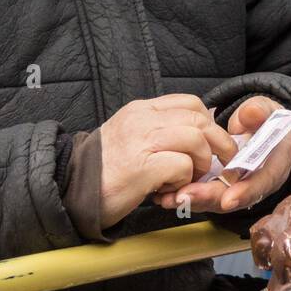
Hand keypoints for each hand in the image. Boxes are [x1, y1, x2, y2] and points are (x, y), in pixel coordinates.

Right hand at [98, 94, 238, 227]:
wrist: (70, 187)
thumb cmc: (104, 168)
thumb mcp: (130, 135)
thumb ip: (159, 129)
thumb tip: (198, 133)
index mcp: (141, 109)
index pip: (190, 103)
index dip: (209, 122)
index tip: (213, 141)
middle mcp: (142, 119)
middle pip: (199, 120)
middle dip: (218, 143)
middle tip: (220, 162)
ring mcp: (142, 141)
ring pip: (196, 140)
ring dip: (200, 163)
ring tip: (187, 178)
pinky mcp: (142, 167)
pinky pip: (182, 166)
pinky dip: (184, 180)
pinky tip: (168, 188)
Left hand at [155, 95, 290, 214]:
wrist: (257, 128)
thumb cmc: (264, 120)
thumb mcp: (267, 112)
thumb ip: (260, 112)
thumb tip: (249, 114)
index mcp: (271, 167)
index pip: (260, 183)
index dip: (245, 192)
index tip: (228, 199)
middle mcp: (251, 182)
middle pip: (230, 197)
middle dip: (207, 198)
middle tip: (184, 197)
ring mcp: (230, 186)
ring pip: (212, 199)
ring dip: (189, 200)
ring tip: (168, 197)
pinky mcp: (213, 185)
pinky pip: (199, 193)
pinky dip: (181, 194)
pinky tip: (162, 194)